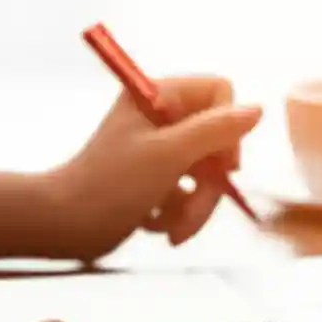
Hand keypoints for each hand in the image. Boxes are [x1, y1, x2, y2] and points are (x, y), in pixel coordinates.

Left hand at [45, 76, 261, 259]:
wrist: (62, 227)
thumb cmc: (109, 185)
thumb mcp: (168, 154)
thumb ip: (215, 130)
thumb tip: (258, 110)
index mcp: (159, 95)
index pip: (220, 93)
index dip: (227, 129)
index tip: (221, 163)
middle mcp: (161, 117)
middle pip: (218, 140)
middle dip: (209, 183)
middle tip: (194, 207)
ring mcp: (160, 149)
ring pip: (208, 173)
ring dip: (195, 206)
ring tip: (171, 228)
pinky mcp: (157, 180)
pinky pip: (190, 193)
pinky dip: (179, 214)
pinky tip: (155, 226)